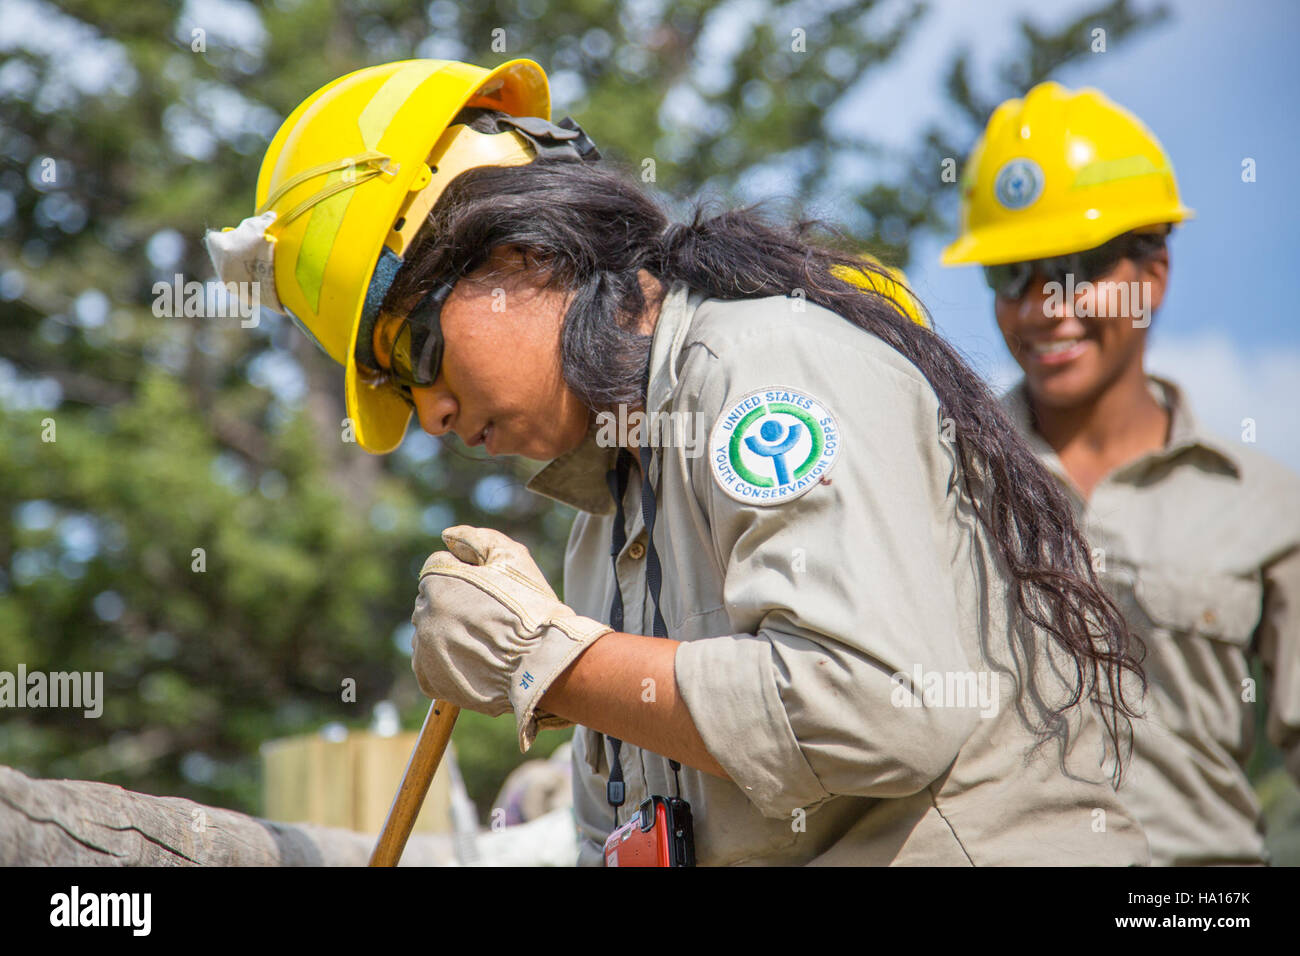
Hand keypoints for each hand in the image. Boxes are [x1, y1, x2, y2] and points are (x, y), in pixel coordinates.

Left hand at [409, 525, 612, 751]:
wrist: (543, 665)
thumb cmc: (531, 609)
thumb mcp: (512, 557)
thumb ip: (476, 538)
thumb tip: (448, 536)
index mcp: (438, 581)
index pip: (440, 565)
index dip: (468, 572)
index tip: (492, 589)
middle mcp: (423, 614)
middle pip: (434, 599)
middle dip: (456, 602)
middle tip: (492, 616)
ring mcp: (424, 650)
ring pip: (431, 631)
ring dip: (450, 631)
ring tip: (487, 641)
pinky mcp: (430, 680)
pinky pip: (430, 663)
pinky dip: (447, 660)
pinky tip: (475, 659)